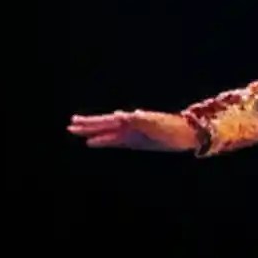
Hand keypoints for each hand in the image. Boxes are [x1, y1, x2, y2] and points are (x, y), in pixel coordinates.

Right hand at [67, 110, 200, 152]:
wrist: (187, 134)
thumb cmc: (173, 129)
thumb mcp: (157, 124)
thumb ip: (140, 120)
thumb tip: (124, 115)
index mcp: (132, 120)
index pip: (107, 121)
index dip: (93, 123)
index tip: (77, 122)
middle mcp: (129, 125)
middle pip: (104, 125)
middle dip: (88, 126)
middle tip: (70, 125)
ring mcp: (132, 133)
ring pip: (106, 133)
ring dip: (92, 133)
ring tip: (76, 132)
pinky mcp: (136, 141)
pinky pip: (115, 141)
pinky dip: (103, 141)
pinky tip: (93, 142)